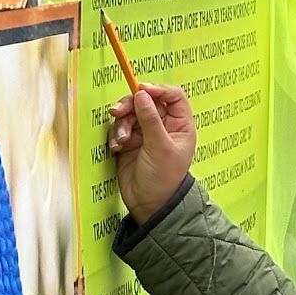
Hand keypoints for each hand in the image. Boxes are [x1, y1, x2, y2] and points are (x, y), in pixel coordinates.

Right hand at [107, 84, 195, 223]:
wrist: (148, 205)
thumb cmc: (163, 179)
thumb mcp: (159, 147)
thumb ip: (150, 119)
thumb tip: (142, 94)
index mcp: (180, 125)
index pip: (173, 96)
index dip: (158, 89)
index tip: (141, 90)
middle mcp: (163, 126)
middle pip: (146, 101)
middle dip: (131, 105)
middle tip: (118, 112)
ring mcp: (146, 133)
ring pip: (130, 113)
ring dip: (122, 123)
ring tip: (121, 140)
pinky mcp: (130, 142)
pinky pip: (119, 127)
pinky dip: (116, 134)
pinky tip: (117, 147)